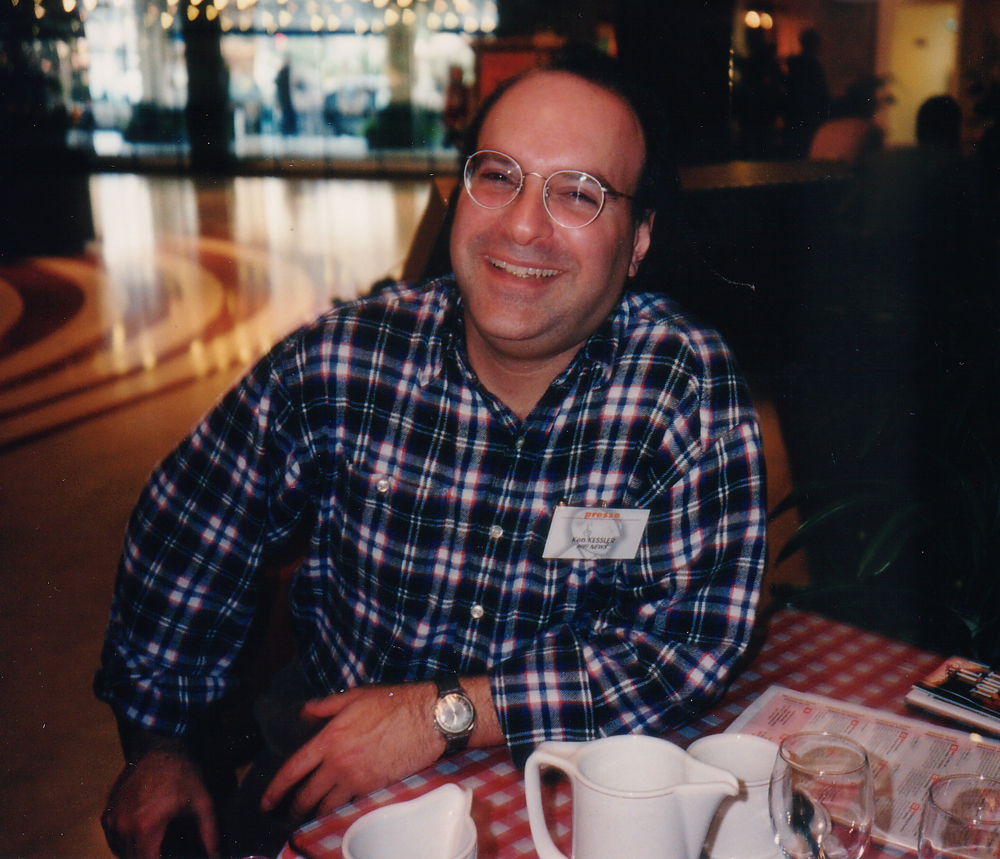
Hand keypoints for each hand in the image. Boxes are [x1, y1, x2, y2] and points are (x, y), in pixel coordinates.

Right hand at [101, 751, 219, 858]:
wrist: (160, 747)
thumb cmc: (182, 774)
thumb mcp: (202, 803)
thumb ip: (209, 834)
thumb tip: (216, 857)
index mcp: (146, 827)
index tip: (172, 856)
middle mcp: (123, 827)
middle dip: (151, 857)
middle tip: (165, 849)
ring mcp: (112, 821)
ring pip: (121, 853)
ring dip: (137, 853)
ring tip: (156, 845)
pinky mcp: (106, 814)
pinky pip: (112, 841)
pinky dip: (125, 844)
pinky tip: (142, 837)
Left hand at [261, 682, 441, 819]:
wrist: (427, 718)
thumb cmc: (394, 703)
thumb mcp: (355, 696)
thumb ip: (325, 705)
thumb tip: (305, 712)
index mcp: (330, 738)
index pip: (293, 769)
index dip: (276, 789)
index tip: (266, 802)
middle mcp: (339, 762)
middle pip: (307, 795)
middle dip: (294, 808)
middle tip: (289, 814)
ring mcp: (357, 778)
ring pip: (327, 806)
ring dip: (316, 814)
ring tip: (311, 817)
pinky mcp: (375, 788)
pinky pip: (351, 806)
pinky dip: (342, 810)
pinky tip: (339, 810)